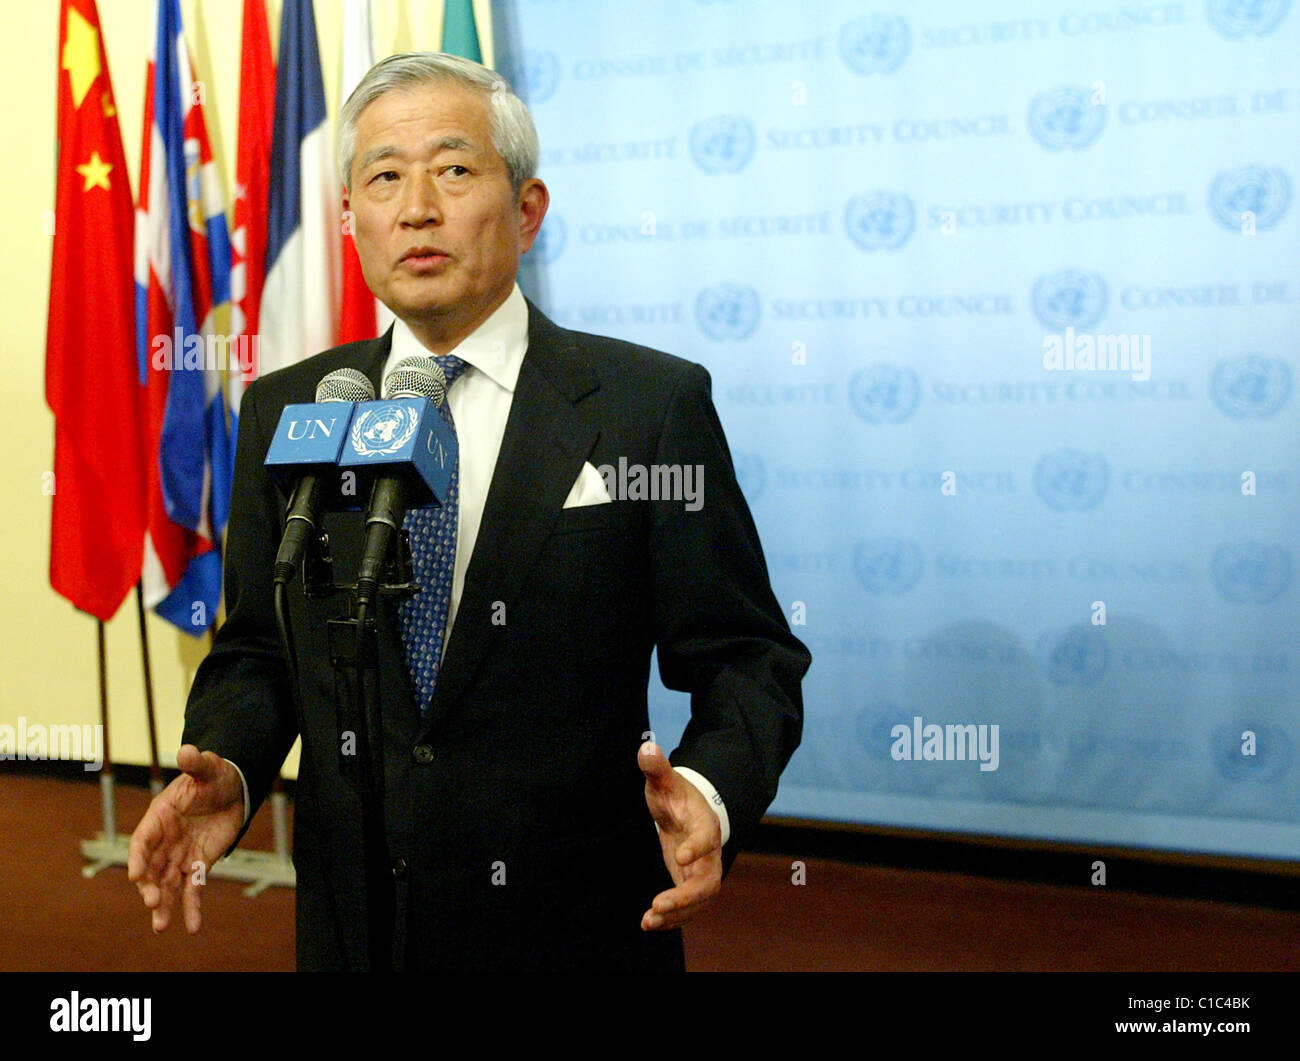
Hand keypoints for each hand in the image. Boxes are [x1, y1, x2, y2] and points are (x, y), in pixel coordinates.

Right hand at [127, 745, 243, 933]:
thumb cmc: (214, 775)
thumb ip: (196, 762)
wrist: (233, 787)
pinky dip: (193, 907)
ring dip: (164, 905)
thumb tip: (186, 750)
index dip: (138, 858)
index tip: (136, 875)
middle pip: (151, 869)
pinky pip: (194, 889)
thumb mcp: (208, 766)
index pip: (142, 841)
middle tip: (153, 903)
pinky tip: (193, 926)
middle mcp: (165, 841)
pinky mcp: (199, 864)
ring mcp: (180, 855)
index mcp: (159, 817)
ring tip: (162, 927)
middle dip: (149, 887)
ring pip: (168, 885)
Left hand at [638, 741, 722, 931]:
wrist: (688, 813)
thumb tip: (646, 747)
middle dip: (686, 897)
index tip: (679, 857)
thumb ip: (657, 768)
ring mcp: (702, 872)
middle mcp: (709, 853)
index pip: (706, 838)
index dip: (696, 848)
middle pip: (708, 882)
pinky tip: (648, 924)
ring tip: (648, 921)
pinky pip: (687, 908)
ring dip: (676, 914)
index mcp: (705, 825)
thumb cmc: (676, 795)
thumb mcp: (665, 781)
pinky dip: (671, 918)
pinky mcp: (691, 885)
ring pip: (698, 901)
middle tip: (658, 905)